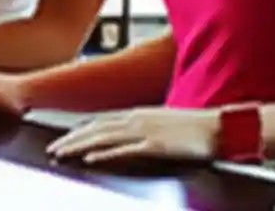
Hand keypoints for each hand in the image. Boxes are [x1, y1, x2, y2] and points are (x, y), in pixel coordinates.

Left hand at [46, 107, 218, 165]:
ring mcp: (145, 131)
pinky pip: (125, 151)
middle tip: (52, 150)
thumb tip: (128, 139)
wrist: (222, 128)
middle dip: (71, 140)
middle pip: (95, 129)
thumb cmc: (196, 130)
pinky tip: (90, 159)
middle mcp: (137, 119)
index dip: (79, 131)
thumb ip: (144, 130)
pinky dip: (105, 154)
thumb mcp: (163, 126)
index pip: (100, 122)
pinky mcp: (156, 146)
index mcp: (138, 114)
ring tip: (60, 154)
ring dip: (78, 146)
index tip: (62, 139)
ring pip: (103, 138)